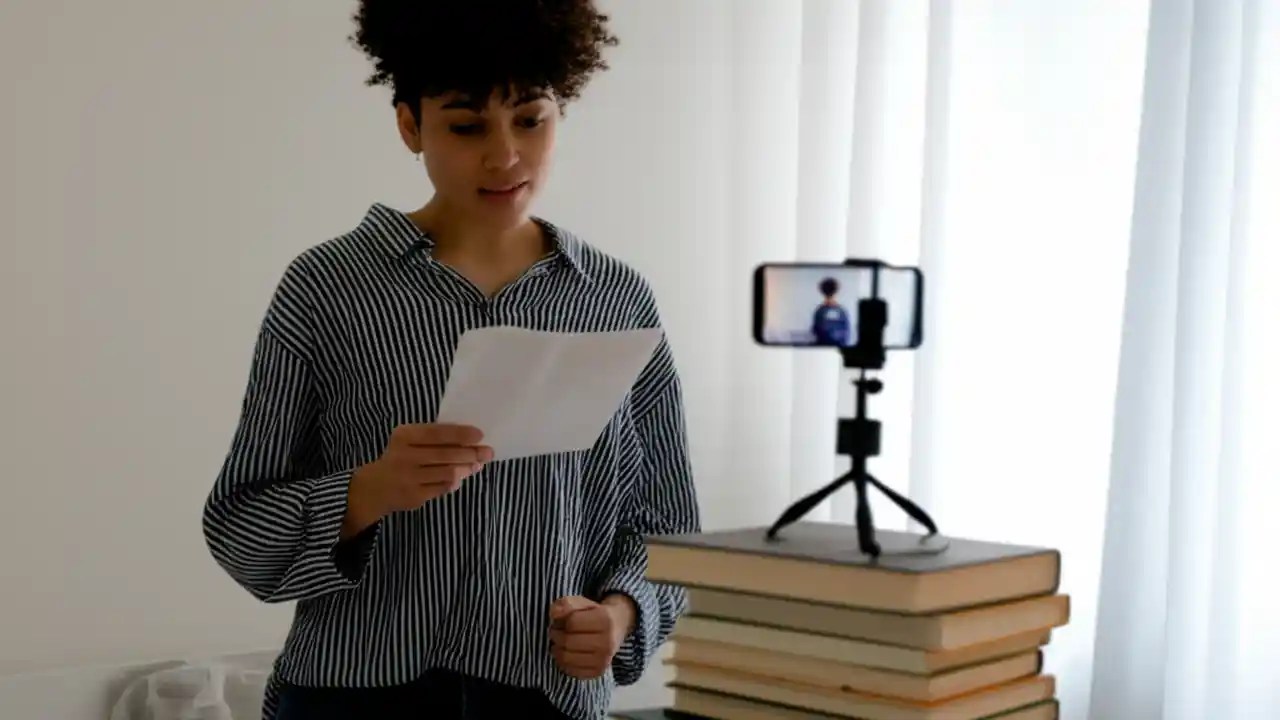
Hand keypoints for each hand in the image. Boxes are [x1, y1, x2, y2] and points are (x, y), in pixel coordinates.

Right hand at [342, 423, 491, 538]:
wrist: (375, 487)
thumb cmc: (399, 457)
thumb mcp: (409, 441)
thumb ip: (433, 438)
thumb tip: (469, 439)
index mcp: (404, 436)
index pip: (437, 433)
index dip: (461, 434)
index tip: (480, 435)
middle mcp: (405, 456)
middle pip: (446, 454)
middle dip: (470, 453)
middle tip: (487, 452)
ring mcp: (410, 478)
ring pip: (447, 472)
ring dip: (467, 468)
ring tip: (477, 465)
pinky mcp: (415, 496)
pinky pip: (443, 487)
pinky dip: (455, 482)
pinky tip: (462, 477)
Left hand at [547, 595, 635, 679]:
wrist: (617, 627)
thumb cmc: (595, 614)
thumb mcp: (582, 602)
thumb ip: (566, 604)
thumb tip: (554, 613)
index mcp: (606, 620)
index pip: (572, 622)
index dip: (560, 621)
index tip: (559, 621)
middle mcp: (608, 642)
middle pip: (568, 641)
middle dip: (556, 635)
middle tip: (555, 632)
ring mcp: (604, 660)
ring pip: (567, 658)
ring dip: (557, 649)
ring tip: (559, 643)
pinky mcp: (598, 672)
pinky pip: (571, 671)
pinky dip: (563, 662)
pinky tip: (565, 653)